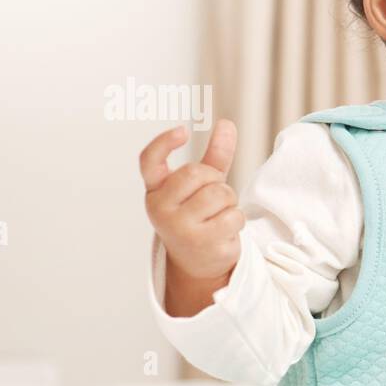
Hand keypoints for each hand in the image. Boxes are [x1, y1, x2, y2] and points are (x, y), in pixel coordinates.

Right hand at [140, 119, 244, 281]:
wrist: (197, 262)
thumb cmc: (198, 217)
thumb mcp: (202, 186)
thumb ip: (213, 157)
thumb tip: (226, 124)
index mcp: (156, 190)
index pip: (149, 161)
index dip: (163, 143)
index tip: (182, 130)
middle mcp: (160, 208)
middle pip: (198, 173)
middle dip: (216, 180)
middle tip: (213, 198)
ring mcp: (179, 227)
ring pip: (220, 193)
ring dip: (230, 201)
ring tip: (219, 214)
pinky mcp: (201, 242)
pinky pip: (233, 216)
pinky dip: (237, 220)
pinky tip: (224, 231)